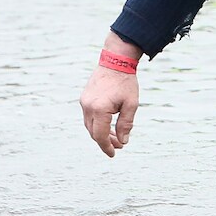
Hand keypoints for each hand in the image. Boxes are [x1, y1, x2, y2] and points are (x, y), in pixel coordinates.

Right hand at [79, 33, 141, 156]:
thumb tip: (123, 142)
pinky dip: (98, 123)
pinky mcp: (84, 98)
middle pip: (94, 132)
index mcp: (99, 109)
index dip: (107, 147)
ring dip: (101, 133)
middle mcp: (88, 107)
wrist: (116, 61)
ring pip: (90, 125)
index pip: (100, 135)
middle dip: (106, 141)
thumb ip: (126, 124)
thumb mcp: (131, 104)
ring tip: (116, 137)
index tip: (114, 154)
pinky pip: (89, 116)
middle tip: (119, 146)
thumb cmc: (126, 82)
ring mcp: (84, 102)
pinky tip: (109, 125)